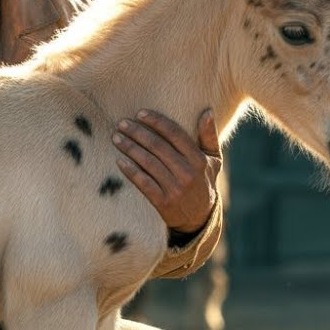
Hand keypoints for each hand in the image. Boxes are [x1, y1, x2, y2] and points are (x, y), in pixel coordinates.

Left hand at [112, 108, 222, 232]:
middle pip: (158, 146)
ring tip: (116, 138)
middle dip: (138, 132)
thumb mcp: (213, 160)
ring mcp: (175, 188)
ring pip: (148, 163)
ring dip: (130, 148)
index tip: (140, 113)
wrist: (200, 219)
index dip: (157, 121)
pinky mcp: (163, 203)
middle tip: (122, 124)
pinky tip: (120, 161)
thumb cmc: (203, 181)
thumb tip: (207, 111)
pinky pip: (144, 183)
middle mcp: (188, 173)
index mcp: (199, 159)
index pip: (175, 134)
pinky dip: (131, 171)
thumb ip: (209, 136)